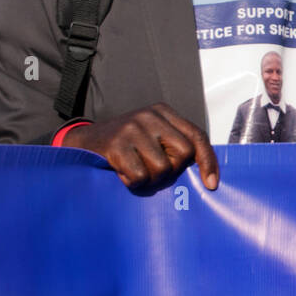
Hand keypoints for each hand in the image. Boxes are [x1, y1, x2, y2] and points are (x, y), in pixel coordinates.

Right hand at [63, 102, 218, 191]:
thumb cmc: (125, 145)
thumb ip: (174, 144)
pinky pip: (141, 176)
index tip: (211, 184)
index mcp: (163, 112)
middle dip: (172, 170)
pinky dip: (134, 182)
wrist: (83, 142)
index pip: (197, 135)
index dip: (207, 160)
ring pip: (163, 168)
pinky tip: (123, 172)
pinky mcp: (116, 145)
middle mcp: (149, 116)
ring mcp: (132, 129)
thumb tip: (206, 174)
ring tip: (136, 169)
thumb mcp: (152, 136)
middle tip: (153, 169)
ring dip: (151, 179)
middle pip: (183, 154)